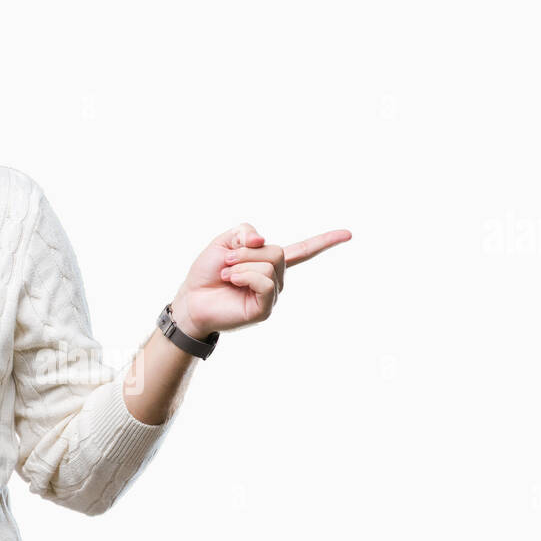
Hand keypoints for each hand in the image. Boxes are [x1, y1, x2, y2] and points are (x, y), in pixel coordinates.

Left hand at [170, 223, 352, 338]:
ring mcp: (272, 294)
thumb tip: (262, 239)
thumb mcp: (224, 242)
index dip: (325, 241)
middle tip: (227, 262)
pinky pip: (265, 282)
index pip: (303, 250)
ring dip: (241, 264)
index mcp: (268, 261)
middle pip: (277, 250)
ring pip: (270, 263)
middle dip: (247, 251)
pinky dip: (245, 276)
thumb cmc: (207, 273)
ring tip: (227, 275)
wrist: (191, 299)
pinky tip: (231, 281)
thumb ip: (244, 232)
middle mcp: (276, 278)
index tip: (349, 234)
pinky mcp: (265, 308)